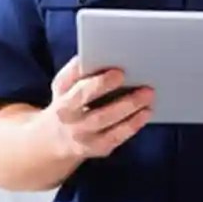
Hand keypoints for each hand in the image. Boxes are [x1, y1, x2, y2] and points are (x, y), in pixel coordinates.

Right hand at [39, 55, 153, 160]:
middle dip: (117, 96)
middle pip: (92, 106)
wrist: (54, 139)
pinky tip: (146, 112)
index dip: (98, 81)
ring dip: (129, 108)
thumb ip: (78, 71)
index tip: (119, 71)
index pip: (76, 87)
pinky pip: (115, 137)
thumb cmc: (68, 102)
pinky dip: (132, 125)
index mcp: (62, 97)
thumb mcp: (65, 86)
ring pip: (105, 121)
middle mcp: (68, 117)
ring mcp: (81, 135)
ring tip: (148, 95)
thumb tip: (101, 54)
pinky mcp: (96, 148)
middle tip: (142, 85)